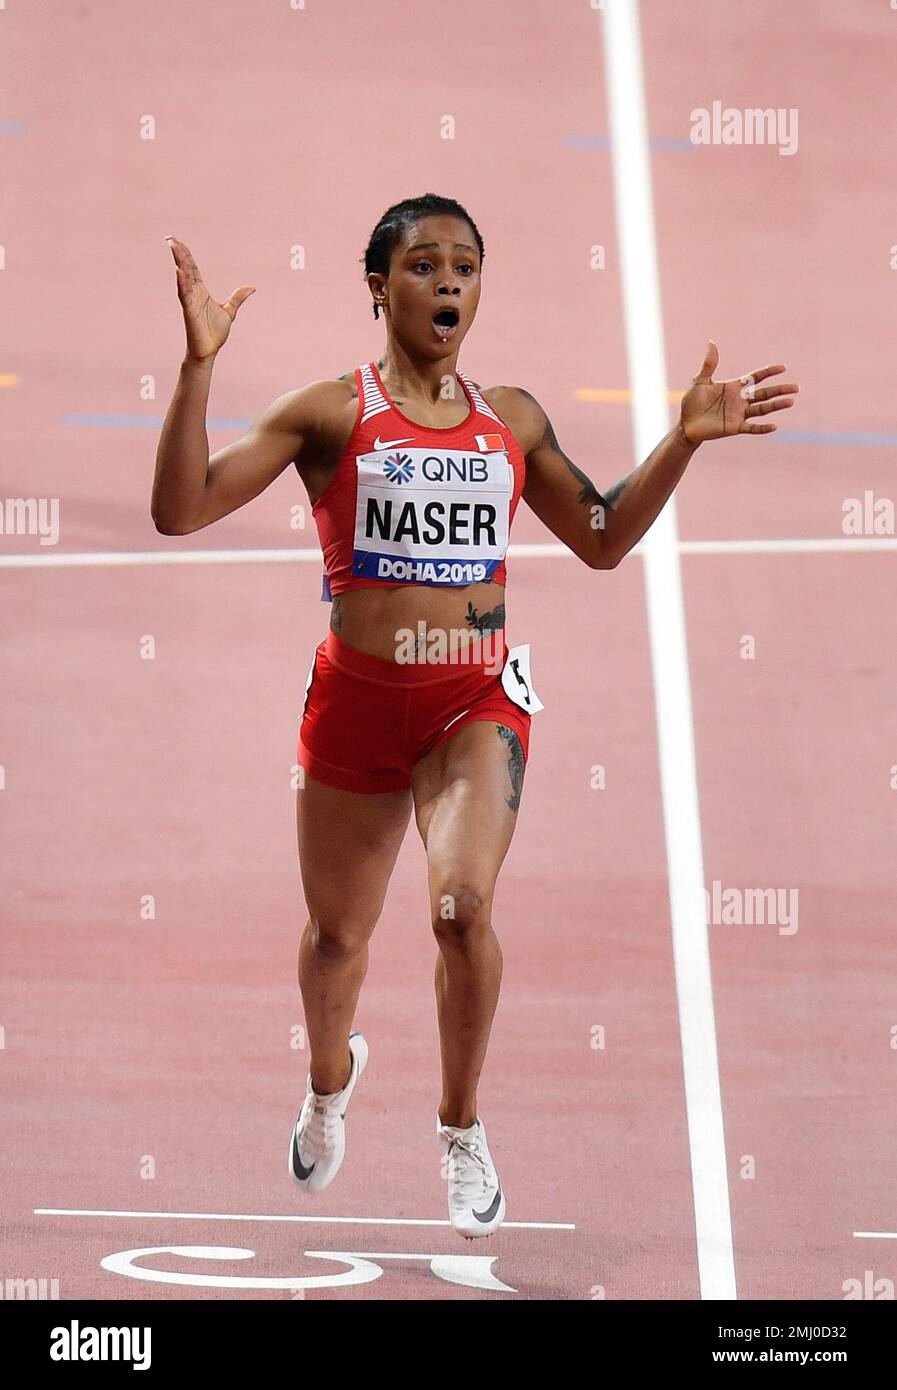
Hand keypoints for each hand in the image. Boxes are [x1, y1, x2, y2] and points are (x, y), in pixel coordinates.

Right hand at [165, 236, 254, 361]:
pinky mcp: (189, 311)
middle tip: (170, 238)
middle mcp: (193, 293)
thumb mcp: (229, 311)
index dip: (186, 254)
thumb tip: (251, 287)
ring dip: (178, 262)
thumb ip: (238, 298)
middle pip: (185, 268)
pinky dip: (182, 283)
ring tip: (173, 246)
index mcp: (200, 291)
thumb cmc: (215, 333)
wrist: (209, 351)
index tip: (177, 241)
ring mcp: (190, 301)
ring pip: (183, 278)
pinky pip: (184, 295)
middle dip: (178, 253)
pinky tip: (178, 271)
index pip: (192, 268)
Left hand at [679, 341, 797, 444]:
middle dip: (780, 390)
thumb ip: (709, 364)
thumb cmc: (692, 402)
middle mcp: (740, 400)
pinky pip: (752, 428)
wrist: (685, 424)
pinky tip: (774, 426)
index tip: (783, 368)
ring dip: (776, 405)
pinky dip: (762, 428)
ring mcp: (739, 414)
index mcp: (734, 387)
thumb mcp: (700, 381)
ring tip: (791, 402)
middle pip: (764, 393)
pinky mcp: (734, 427)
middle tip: (797, 388)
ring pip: (762, 409)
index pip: (756, 377)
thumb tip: (711, 342)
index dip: (769, 372)